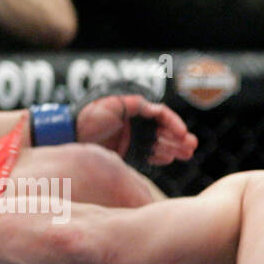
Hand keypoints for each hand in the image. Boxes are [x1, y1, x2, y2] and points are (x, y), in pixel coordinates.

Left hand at [73, 92, 197, 165]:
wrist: (72, 134)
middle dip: (178, 138)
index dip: (173, 123)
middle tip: (192, 146)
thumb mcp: (113, 104)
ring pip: (158, 143)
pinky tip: (168, 159)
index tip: (182, 132)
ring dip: (172, 148)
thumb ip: (135, 105)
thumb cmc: (90, 115)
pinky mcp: (127, 152)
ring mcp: (133, 138)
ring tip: (186, 154)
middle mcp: (136, 123)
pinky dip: (158, 157)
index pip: (160, 114)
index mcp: (135, 109)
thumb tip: (155, 109)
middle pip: (163, 130)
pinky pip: (147, 155)